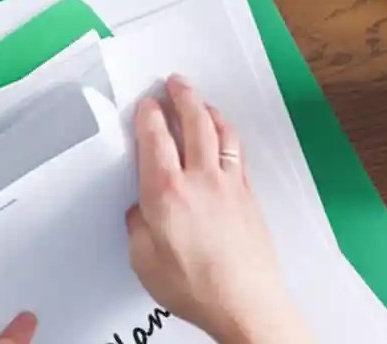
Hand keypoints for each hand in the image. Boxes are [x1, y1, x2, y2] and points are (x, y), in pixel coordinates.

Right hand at [126, 75, 311, 343]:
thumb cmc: (196, 288)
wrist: (244, 303)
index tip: (146, 104)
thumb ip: (138, 226)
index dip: (149, 115)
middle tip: (174, 83)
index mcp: (166, 193)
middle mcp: (200, 180)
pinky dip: (227, 134)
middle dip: (181, 97)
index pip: (155, 138)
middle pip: (192, 122)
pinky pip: (237, 151)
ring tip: (200, 100)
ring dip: (207, 109)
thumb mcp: (143, 261)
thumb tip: (141, 211)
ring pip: (220, 132)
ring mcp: (229, 184)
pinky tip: (224, 135)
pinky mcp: (248, 194)